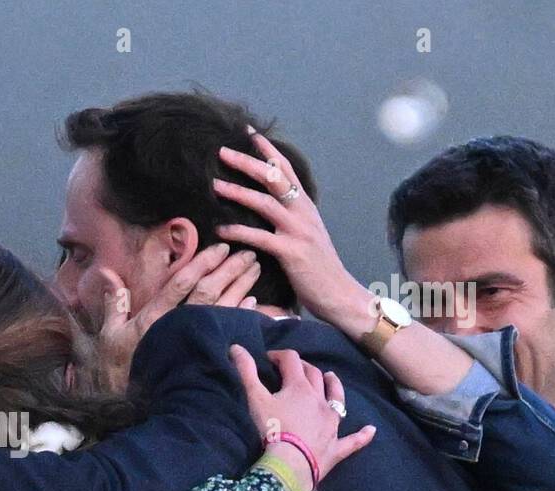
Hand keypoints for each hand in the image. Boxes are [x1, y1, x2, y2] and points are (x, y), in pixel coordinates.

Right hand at [93, 244, 260, 392]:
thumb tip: (108, 273)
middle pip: (208, 292)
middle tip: (247, 254)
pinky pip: (228, 331)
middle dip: (229, 270)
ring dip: (241, 287)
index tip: (219, 248)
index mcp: (155, 317)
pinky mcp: (204, 355)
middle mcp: (178, 326)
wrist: (130, 404)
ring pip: (223, 308)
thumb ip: (113, 304)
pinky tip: (253, 301)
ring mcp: (194, 342)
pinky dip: (242, 314)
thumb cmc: (117, 368)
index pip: (182, 284)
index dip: (201, 264)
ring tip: (254, 269)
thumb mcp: (109, 335)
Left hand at [212, 128, 371, 325]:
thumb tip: (270, 206)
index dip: (267, 150)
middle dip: (247, 162)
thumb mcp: (306, 235)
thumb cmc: (318, 268)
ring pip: (264, 202)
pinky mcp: (291, 252)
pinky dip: (238, 231)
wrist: (340, 293)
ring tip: (214, 185)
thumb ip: (290, 218)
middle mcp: (303, 213)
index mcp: (305, 206)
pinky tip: (220, 229)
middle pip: (273, 178)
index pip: (285, 170)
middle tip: (222, 151)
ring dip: (237, 192)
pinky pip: (260, 237)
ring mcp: (298, 231)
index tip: (249, 133)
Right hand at [230, 345, 374, 489]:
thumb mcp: (255, 399)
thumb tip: (236, 347)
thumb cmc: (272, 429)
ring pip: (337, 399)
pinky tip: (371, 430)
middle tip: (293, 369)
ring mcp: (332, 423)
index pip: (292, 361)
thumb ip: (245, 372)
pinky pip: (353, 440)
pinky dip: (362, 435)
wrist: (291, 464)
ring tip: (331, 378)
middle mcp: (320, 400)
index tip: (268, 358)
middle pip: (314, 376)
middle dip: (304, 368)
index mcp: (300, 387)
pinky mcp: (337, 445)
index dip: (279, 355)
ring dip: (334, 386)